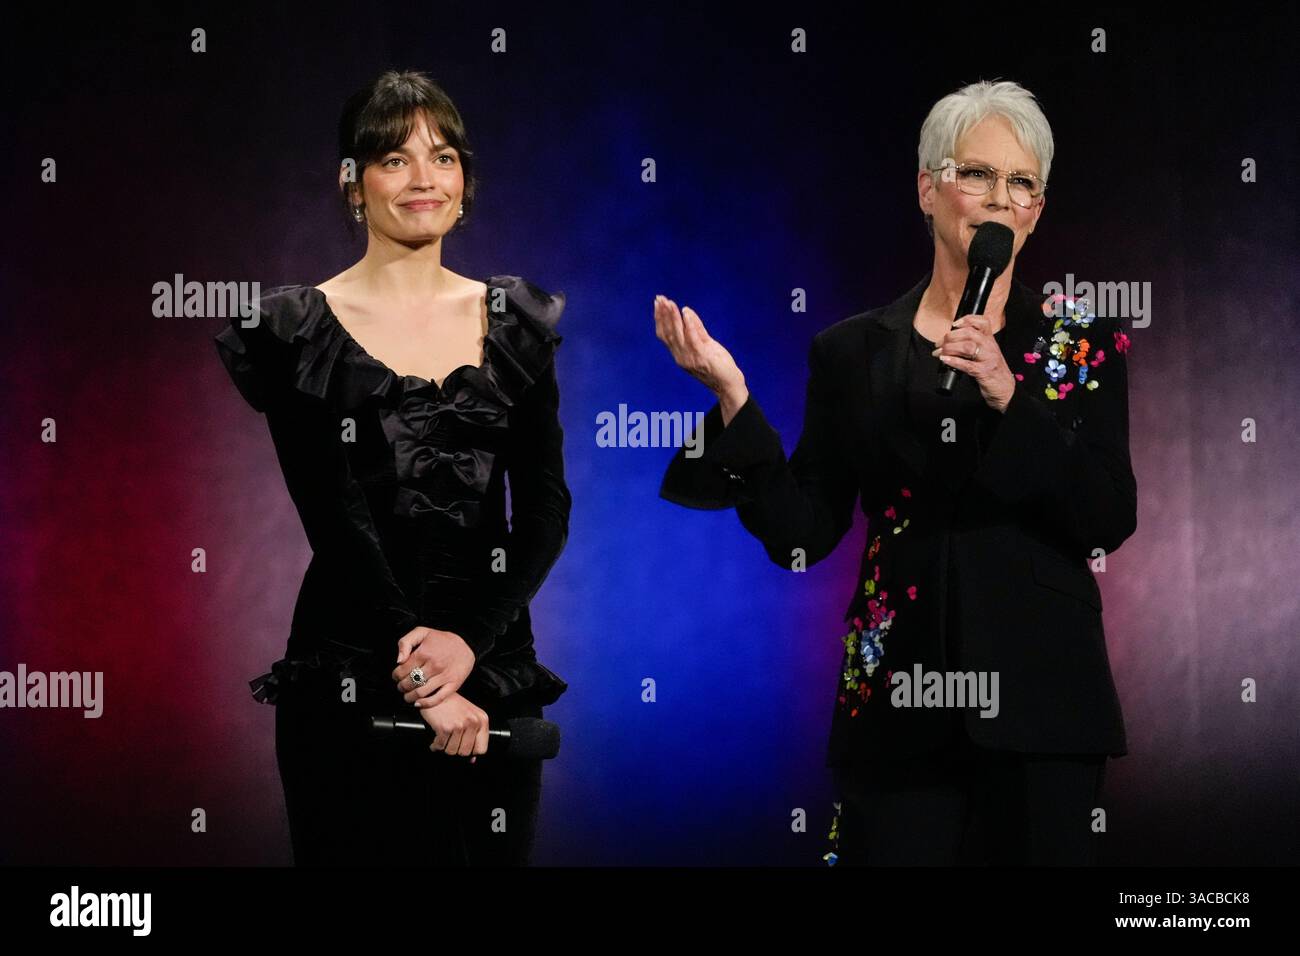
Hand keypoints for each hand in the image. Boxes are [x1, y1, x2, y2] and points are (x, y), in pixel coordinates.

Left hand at [392, 626, 474, 708]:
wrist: (467, 644)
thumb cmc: (442, 639)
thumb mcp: (422, 632)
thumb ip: (405, 643)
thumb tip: (399, 661)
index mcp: (424, 652)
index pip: (402, 670)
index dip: (396, 675)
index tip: (396, 676)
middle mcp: (434, 665)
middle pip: (410, 683)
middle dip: (401, 687)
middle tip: (401, 686)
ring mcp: (444, 676)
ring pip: (420, 692)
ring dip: (409, 697)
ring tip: (407, 695)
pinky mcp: (453, 684)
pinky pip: (437, 699)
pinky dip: (425, 704)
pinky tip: (418, 703)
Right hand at [417, 691, 489, 762]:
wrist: (435, 692)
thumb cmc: (451, 704)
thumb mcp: (468, 715)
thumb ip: (474, 736)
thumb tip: (472, 759)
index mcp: (482, 720)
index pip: (482, 749)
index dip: (472, 752)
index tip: (464, 748)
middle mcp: (473, 722)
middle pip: (465, 752)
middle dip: (455, 749)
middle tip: (450, 741)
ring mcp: (459, 725)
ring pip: (452, 751)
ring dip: (445, 747)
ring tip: (443, 738)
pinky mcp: (445, 728)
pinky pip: (440, 746)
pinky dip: (435, 745)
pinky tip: (435, 738)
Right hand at [654, 294, 748, 422]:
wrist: (729, 385)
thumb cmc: (718, 365)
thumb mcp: (706, 344)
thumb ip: (696, 329)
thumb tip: (687, 311)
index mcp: (679, 354)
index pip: (664, 335)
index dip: (659, 319)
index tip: (658, 303)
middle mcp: (681, 357)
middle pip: (668, 333)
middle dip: (663, 315)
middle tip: (660, 299)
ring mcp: (690, 358)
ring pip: (677, 335)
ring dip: (673, 317)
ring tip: (670, 303)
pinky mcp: (702, 358)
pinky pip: (693, 339)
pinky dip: (689, 325)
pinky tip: (686, 313)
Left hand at [931, 314, 1016, 412]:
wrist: (1005, 389)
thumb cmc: (992, 370)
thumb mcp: (986, 353)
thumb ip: (974, 345)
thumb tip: (951, 340)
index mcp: (990, 340)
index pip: (983, 322)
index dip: (967, 319)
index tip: (954, 324)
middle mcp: (990, 347)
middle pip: (969, 333)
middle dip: (950, 337)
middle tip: (939, 344)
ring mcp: (988, 359)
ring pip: (967, 347)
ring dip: (949, 348)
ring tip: (939, 353)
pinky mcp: (984, 372)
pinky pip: (967, 364)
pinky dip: (953, 361)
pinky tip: (944, 360)